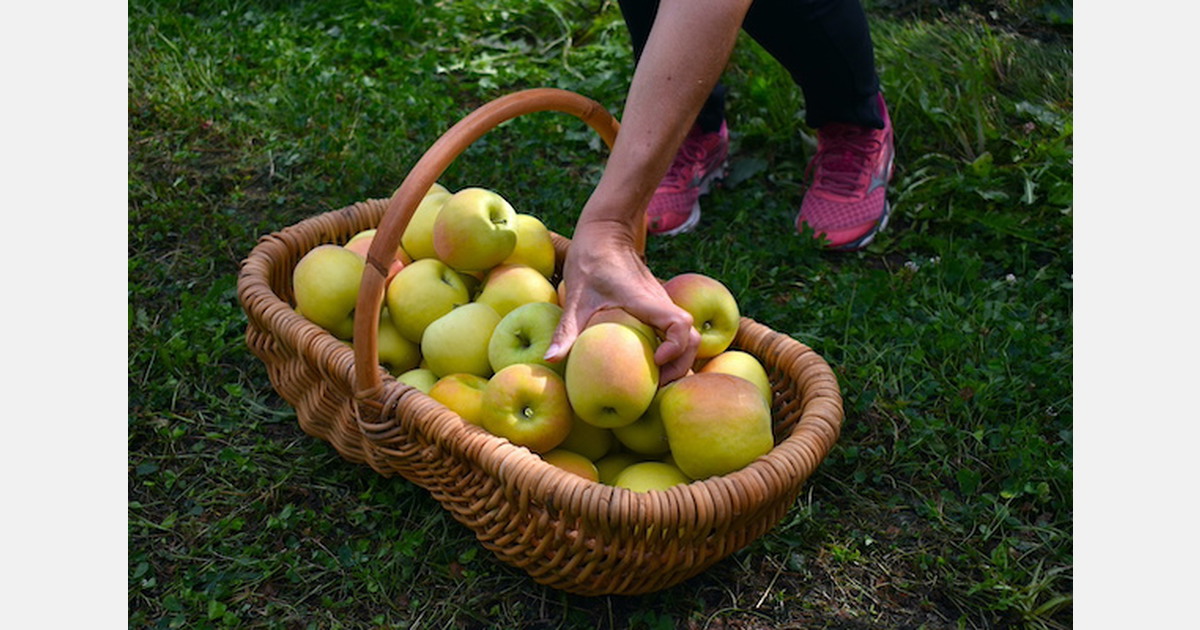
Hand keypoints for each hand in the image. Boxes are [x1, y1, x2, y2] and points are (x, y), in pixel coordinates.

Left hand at [544, 218, 699, 382]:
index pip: (680, 324)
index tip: (655, 360)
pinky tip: (649, 363)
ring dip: (678, 359)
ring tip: (655, 379)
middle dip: (680, 365)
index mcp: (646, 301)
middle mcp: (660, 303)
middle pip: (692, 339)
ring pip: (688, 336)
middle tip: (656, 385)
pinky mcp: (658, 306)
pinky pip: (675, 332)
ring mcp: (662, 305)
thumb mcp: (575, 297)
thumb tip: (550, 360)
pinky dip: (671, 350)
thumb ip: (566, 330)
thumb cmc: (590, 260)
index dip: (675, 347)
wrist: (606, 232)